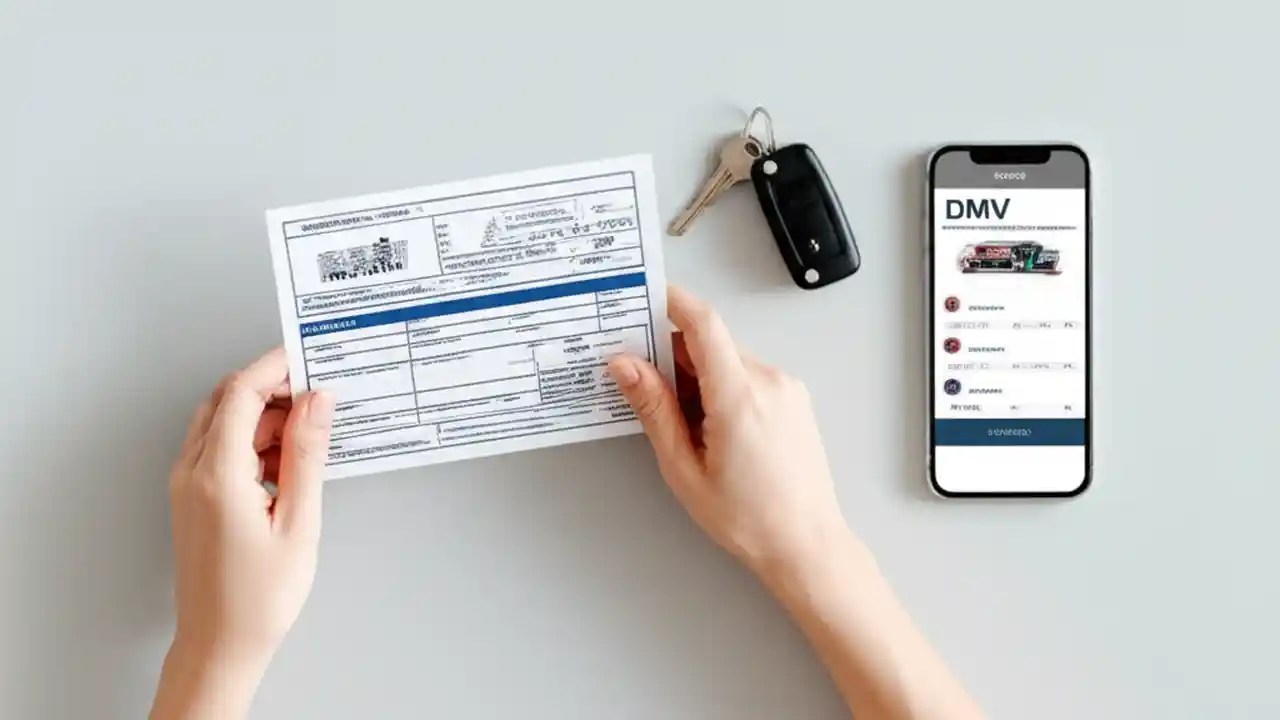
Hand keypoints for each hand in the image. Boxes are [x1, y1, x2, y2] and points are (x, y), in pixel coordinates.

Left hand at [153, 348, 332, 718]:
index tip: (309, 359)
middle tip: (317, 395)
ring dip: (264, 416)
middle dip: (272, 388)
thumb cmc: (260, 597)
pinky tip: (286, 464)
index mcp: (217, 475)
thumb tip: (317, 402)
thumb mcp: (299, 521)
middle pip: (227, 400)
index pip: (241, 394)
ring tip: (309, 438)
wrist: (221, 643)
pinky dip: (252, 441)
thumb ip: (307, 454)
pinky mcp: (192, 497)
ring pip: (222, 422)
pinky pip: (218, 448)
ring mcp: (187, 485)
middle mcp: (192, 472)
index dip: (275, 368)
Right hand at [607, 287, 847, 574]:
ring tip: (683, 423)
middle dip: (673, 353)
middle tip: (642, 380)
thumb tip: (625, 365)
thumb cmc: (747, 518)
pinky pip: (748, 375)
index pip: (704, 324)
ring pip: (728, 359)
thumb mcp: (684, 468)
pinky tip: (710, 426)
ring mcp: (786, 388)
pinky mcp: (793, 399)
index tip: (644, 296)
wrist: (806, 544)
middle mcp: (769, 381)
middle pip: (711, 342)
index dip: (672, 302)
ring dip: (698, 374)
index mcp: (739, 395)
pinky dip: (722, 386)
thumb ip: (654, 409)